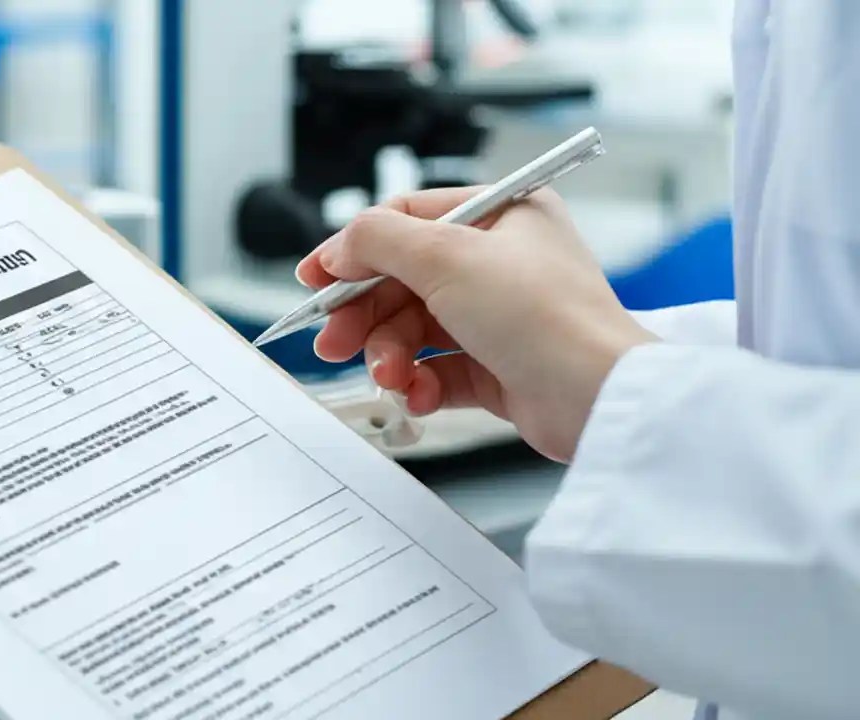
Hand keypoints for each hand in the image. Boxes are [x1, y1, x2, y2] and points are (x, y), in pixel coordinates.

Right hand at [297, 187, 656, 461]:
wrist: (597, 398)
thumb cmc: (545, 316)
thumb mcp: (447, 256)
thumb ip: (379, 240)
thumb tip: (340, 246)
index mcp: (500, 214)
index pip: (407, 219)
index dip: (355, 249)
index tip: (315, 278)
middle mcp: (500, 261)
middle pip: (403, 279)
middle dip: (364, 314)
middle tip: (332, 340)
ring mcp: (498, 316)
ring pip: (413, 328)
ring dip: (389, 354)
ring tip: (388, 376)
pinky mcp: (498, 367)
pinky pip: (436, 370)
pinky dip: (418, 383)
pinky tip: (417, 394)